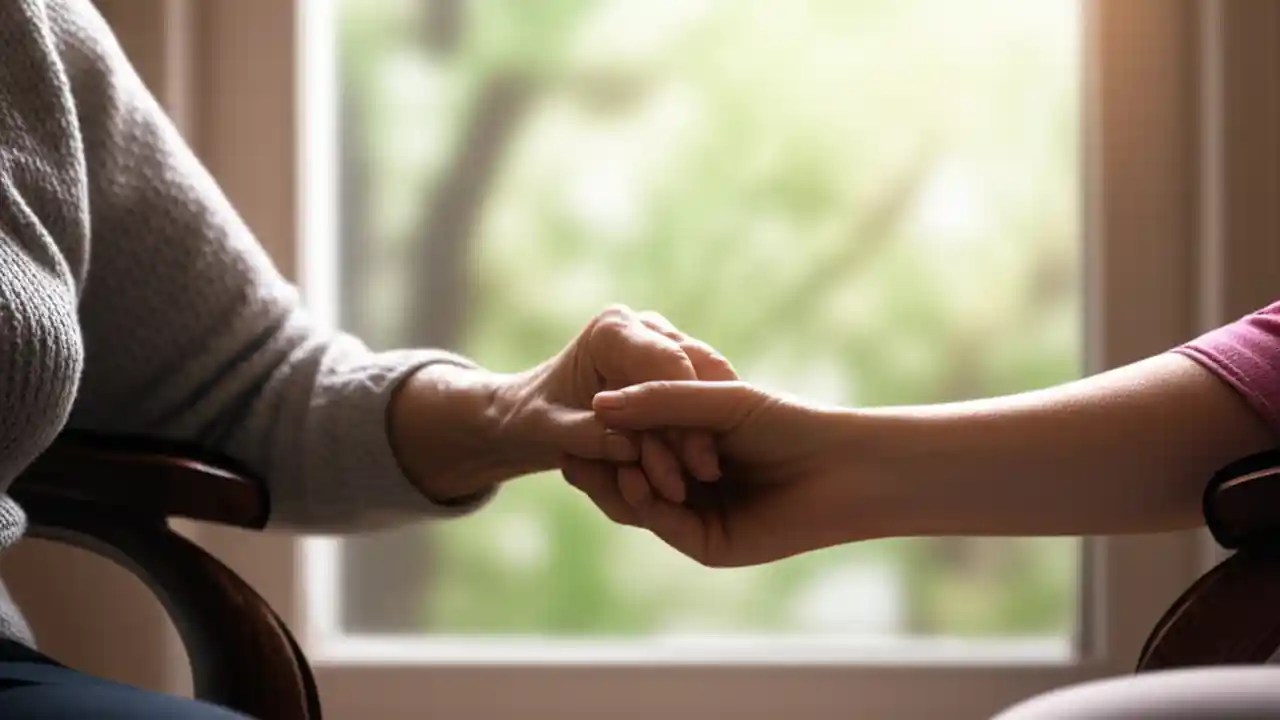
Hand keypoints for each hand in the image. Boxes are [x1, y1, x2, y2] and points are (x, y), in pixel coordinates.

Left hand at [389, 306, 732, 501]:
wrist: (530, 417)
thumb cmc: (532, 419)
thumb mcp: (546, 431)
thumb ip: (584, 436)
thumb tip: (631, 448)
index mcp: (613, 330)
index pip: (667, 365)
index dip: (685, 414)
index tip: (697, 463)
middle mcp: (646, 329)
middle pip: (696, 372)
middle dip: (700, 427)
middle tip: (703, 476)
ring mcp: (664, 348)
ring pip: (708, 386)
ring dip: (705, 434)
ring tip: (698, 479)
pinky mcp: (675, 373)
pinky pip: (702, 402)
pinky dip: (702, 435)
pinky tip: (696, 470)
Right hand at [569, 381, 879, 566]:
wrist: (840, 466)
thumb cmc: (787, 423)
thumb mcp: (715, 402)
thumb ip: (660, 402)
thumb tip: (599, 402)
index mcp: (694, 449)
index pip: (635, 443)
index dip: (605, 431)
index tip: (576, 412)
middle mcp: (692, 485)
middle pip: (630, 476)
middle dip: (599, 462)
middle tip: (567, 447)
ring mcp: (698, 516)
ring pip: (640, 504)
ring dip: (615, 483)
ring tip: (589, 461)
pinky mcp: (707, 544)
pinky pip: (662, 525)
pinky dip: (643, 504)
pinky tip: (634, 481)